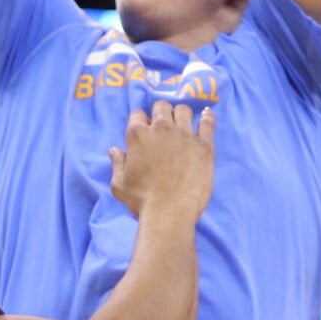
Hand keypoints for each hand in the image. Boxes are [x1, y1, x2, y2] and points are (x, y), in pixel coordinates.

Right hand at [109, 100, 214, 221]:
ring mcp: (184, 135)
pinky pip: (207, 122)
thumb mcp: (119, 184)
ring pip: (183, 110)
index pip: (138, 114)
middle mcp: (161, 128)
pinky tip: (207, 114)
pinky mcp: (204, 145)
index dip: (141, 121)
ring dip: (181, 115)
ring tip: (183, 124)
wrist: (169, 213)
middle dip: (161, 113)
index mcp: (138, 135)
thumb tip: (113, 150)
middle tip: (164, 126)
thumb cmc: (141, 201)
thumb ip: (117, 163)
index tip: (146, 130)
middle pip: (162, 107)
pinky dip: (207, 117)